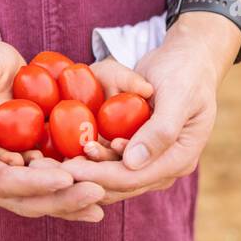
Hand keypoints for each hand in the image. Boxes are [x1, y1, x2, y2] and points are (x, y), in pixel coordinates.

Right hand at [0, 43, 105, 221]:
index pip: (3, 186)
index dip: (36, 185)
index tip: (68, 180)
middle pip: (25, 197)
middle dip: (63, 198)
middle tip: (100, 194)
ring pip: (35, 190)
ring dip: (68, 194)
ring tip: (103, 193)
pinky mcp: (4, 155)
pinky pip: (37, 170)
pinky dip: (63, 174)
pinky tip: (91, 172)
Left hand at [58, 13, 230, 203]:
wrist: (188, 57)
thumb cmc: (186, 72)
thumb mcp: (178, 96)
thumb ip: (160, 131)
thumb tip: (132, 163)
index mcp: (181, 158)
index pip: (136, 177)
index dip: (101, 175)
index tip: (70, 169)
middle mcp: (165, 166)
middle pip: (121, 183)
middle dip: (87, 178)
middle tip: (52, 170)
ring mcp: (151, 159)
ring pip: (113, 175)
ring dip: (86, 170)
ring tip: (56, 162)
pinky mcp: (137, 148)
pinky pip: (111, 159)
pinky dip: (90, 157)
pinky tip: (66, 151)